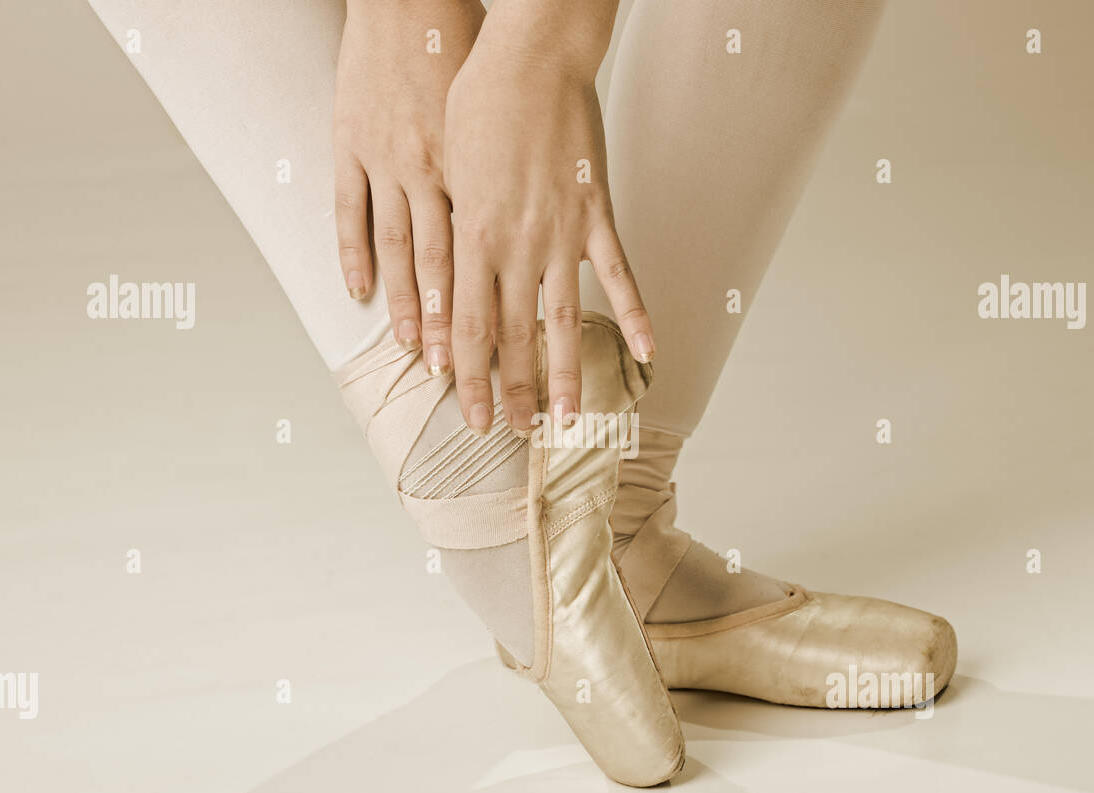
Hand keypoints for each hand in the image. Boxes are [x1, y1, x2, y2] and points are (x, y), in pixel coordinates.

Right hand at [333, 0, 483, 348]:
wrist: (418, 0)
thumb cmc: (471, 52)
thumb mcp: (509, 123)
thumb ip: (517, 180)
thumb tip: (545, 231)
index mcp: (482, 174)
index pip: (493, 263)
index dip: (501, 322)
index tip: (512, 370)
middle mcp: (441, 178)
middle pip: (451, 274)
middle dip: (460, 335)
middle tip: (464, 382)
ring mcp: (392, 163)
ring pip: (402, 252)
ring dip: (409, 306)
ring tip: (415, 352)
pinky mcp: (352, 144)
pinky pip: (348, 211)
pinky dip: (352, 255)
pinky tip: (357, 293)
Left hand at [441, 0, 653, 433]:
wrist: (529, 59)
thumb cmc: (477, 105)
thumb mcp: (446, 172)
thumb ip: (452, 232)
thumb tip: (445, 284)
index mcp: (471, 236)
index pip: (466, 329)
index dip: (470, 378)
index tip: (473, 414)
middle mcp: (514, 245)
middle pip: (511, 336)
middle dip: (511, 390)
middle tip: (514, 431)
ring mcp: (559, 233)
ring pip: (561, 319)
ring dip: (564, 374)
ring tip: (569, 419)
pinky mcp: (597, 214)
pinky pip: (619, 274)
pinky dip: (634, 314)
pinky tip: (648, 352)